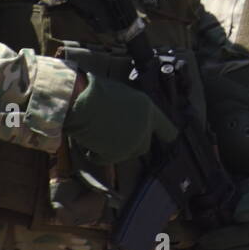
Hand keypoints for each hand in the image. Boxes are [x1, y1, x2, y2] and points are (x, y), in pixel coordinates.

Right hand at [63, 73, 178, 163]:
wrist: (80, 99)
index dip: (164, 135)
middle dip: (130, 144)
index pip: (166, 127)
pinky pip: (104, 159)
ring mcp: (132, 142)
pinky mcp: (116, 155)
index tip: (168, 140)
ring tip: (95, 134)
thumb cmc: (94, 90)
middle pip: (144, 145)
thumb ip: (128, 110)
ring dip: (112, 149)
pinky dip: (95, 154)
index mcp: (147, 108)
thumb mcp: (119, 95)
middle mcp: (144, 127)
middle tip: (112, 136)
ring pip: (124, 153)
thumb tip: (123, 121)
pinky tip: (86, 141)